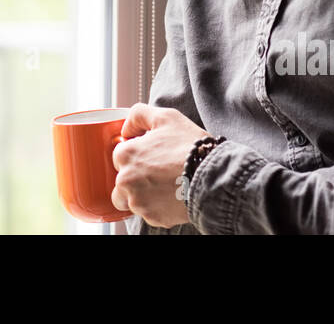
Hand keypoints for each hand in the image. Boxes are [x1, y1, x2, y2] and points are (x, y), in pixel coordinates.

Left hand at [110, 103, 210, 227]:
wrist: (213, 176)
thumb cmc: (190, 146)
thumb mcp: (165, 117)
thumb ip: (139, 115)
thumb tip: (126, 129)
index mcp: (125, 155)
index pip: (119, 156)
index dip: (137, 154)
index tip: (152, 155)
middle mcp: (125, 181)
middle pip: (121, 182)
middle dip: (136, 178)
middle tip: (159, 172)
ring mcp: (138, 202)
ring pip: (133, 200)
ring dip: (144, 195)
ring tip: (167, 185)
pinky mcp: (153, 218)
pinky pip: (150, 214)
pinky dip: (159, 207)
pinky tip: (173, 196)